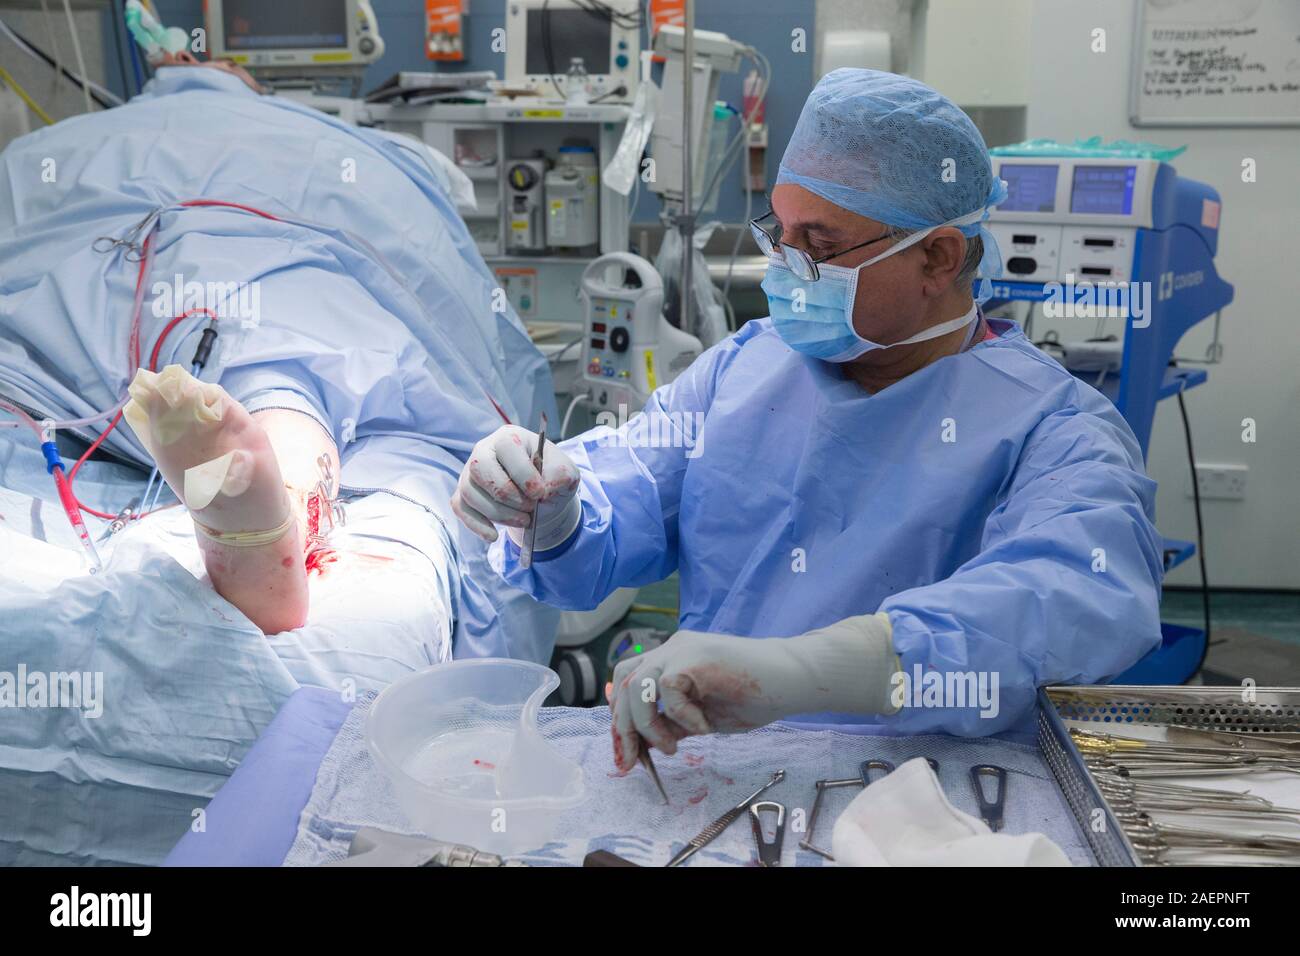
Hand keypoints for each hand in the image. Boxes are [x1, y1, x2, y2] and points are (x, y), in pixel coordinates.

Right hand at [452, 424, 580, 549]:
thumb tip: (544, 489)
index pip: (507, 449)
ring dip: (498, 513)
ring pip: (470, 492)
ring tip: (523, 521)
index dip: (524, 475)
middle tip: (530, 509)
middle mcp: (483, 450)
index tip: (540, 494)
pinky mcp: (463, 494)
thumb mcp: (566, 473)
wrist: (540, 496)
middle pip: (481, 469)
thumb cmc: (549, 477)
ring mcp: (469, 473)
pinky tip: (493, 536)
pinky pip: (460, 509)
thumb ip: (560, 475)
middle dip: (509, 496)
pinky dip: (476, 525)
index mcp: (509, 438)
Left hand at [606, 615, 899, 770]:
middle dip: (623, 725)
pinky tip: (705, 728)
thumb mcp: (702, 718)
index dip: (620, 714)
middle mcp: (671, 649)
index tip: (626, 752)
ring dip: (649, 724)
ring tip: (673, 746)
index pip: (628, 680)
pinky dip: (682, 716)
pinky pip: (669, 689)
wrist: (792, 679)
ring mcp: (682, 649)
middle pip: (624, 681)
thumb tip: (641, 745)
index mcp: (671, 660)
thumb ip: (673, 723)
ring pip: (638, 686)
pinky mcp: (695, 656)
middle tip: (632, 759)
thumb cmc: (755, 697)